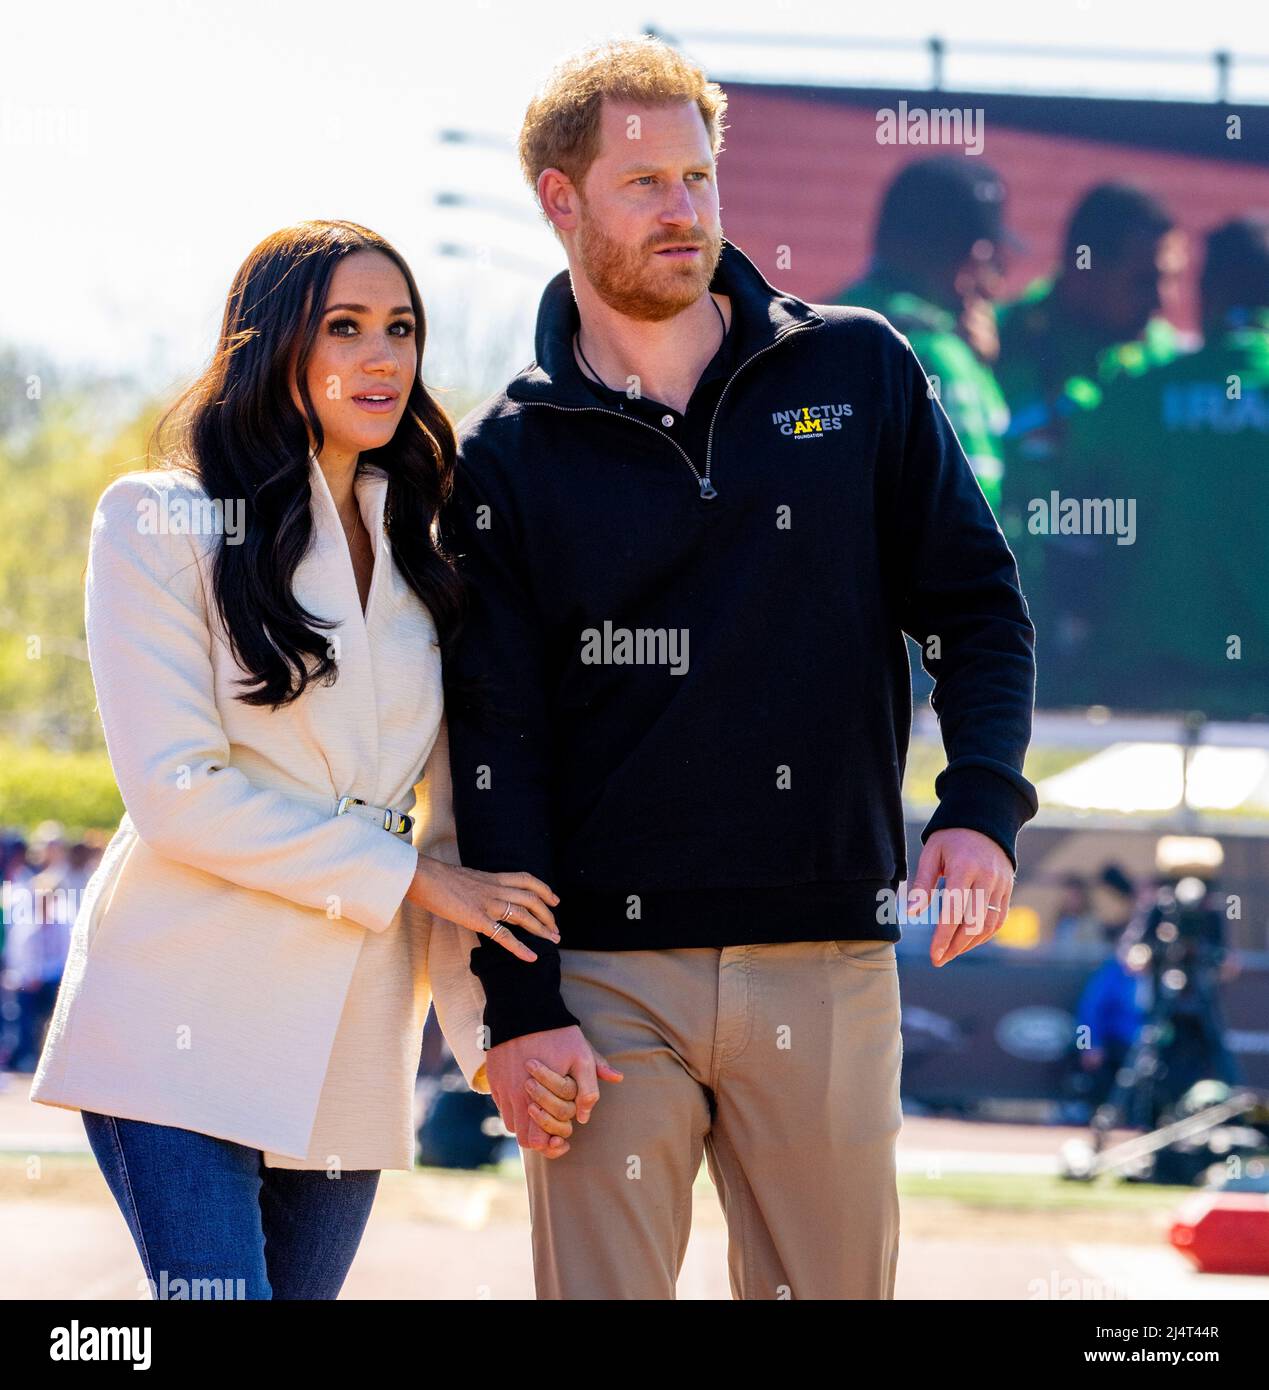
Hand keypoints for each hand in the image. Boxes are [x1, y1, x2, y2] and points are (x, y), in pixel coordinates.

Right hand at [407, 857, 558, 961]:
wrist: (424, 876)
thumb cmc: (438, 878)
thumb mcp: (466, 878)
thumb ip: (478, 886)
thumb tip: (479, 894)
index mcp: (492, 878)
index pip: (526, 879)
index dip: (544, 889)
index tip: (554, 900)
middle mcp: (495, 889)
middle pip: (531, 899)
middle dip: (547, 915)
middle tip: (556, 929)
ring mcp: (488, 903)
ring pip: (524, 915)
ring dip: (541, 929)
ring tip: (552, 940)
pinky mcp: (478, 919)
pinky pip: (504, 936)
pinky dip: (520, 948)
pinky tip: (531, 957)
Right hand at [485, 1026, 622, 1157]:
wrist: (523, 1007)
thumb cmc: (556, 1033)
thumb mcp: (582, 1056)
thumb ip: (589, 1088)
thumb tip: (586, 1117)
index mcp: (534, 1099)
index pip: (536, 1142)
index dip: (550, 1145)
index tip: (562, 1139)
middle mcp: (514, 1098)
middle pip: (522, 1137)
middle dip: (539, 1136)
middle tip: (554, 1127)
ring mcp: (501, 1088)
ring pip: (511, 1122)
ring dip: (525, 1121)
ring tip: (541, 1108)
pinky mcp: (493, 1078)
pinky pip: (501, 1104)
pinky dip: (514, 1105)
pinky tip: (528, 1092)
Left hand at [907, 827, 1013, 966]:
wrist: (984, 822)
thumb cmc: (950, 839)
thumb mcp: (931, 854)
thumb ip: (922, 884)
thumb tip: (911, 913)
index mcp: (965, 868)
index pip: (954, 910)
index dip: (943, 936)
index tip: (934, 955)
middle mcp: (987, 878)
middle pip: (974, 922)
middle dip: (956, 946)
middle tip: (939, 960)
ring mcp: (1001, 885)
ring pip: (989, 924)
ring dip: (970, 944)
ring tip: (951, 954)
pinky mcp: (1007, 889)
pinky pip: (999, 918)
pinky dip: (985, 935)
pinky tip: (968, 942)